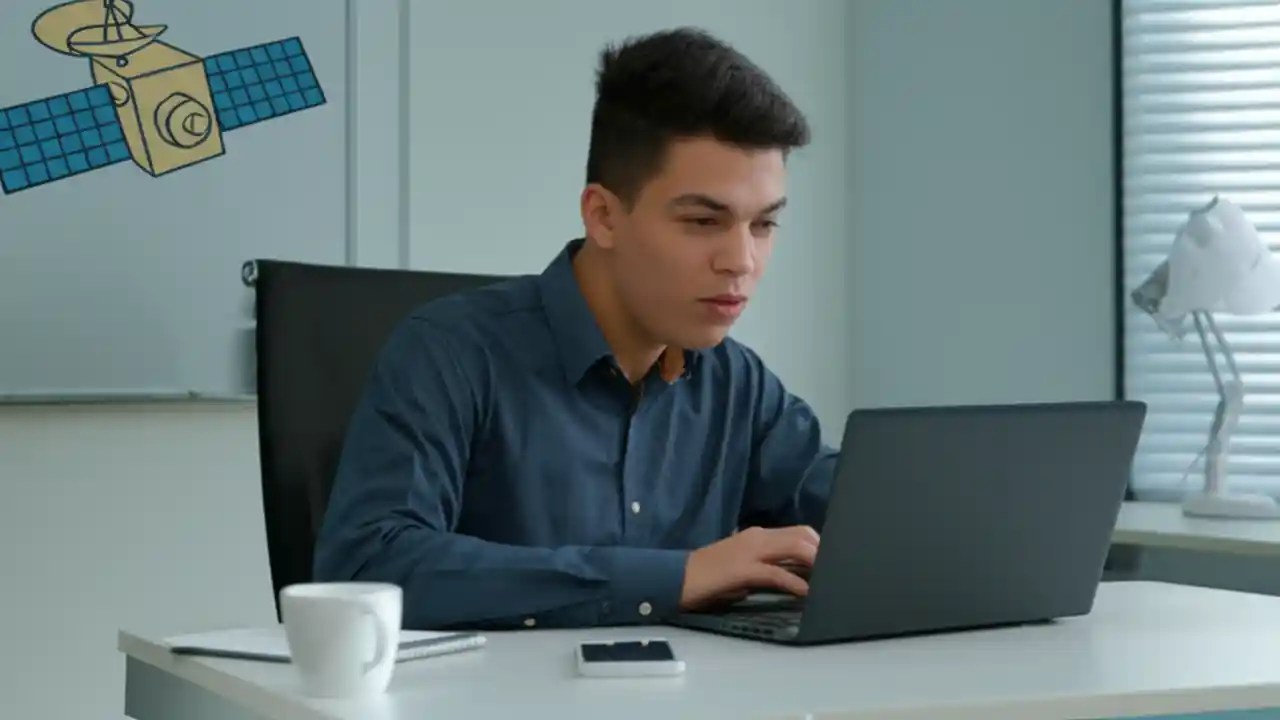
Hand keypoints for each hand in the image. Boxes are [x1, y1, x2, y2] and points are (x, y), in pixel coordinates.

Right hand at [679, 526, 819, 610]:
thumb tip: (794, 579)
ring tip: (828, 578)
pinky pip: (775, 573)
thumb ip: (767, 568)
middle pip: (802, 535)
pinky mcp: (742, 569)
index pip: (799, 532)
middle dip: (824, 551)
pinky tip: (805, 593)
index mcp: (758, 536)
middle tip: (837, 571)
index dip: (819, 545)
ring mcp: (750, 551)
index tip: (833, 561)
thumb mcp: (743, 567)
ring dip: (815, 562)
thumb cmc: (709, 576)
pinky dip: (794, 582)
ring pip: (794, 547)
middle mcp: (758, 537)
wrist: (676, 577)